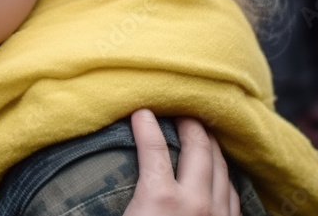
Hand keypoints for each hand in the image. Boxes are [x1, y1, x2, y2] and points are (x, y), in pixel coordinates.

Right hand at [124, 109, 239, 215]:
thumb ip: (116, 191)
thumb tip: (85, 174)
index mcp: (161, 198)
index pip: (154, 147)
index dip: (145, 124)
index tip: (141, 111)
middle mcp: (195, 202)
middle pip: (199, 147)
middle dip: (189, 124)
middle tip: (180, 113)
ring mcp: (218, 214)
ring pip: (222, 167)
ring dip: (211, 145)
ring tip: (201, 134)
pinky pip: (232, 191)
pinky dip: (223, 174)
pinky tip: (216, 171)